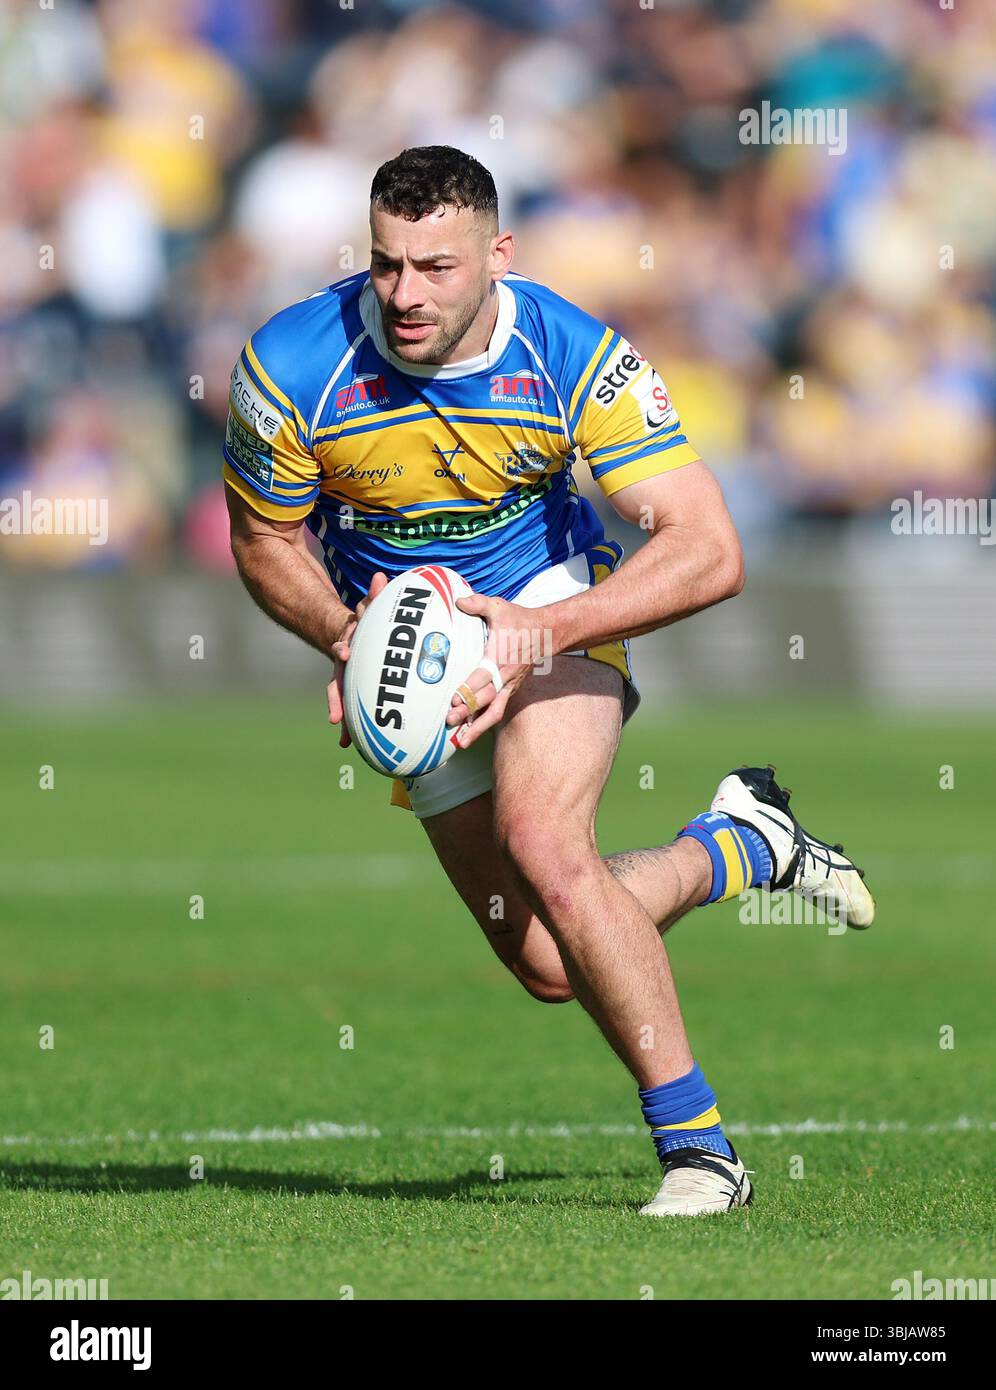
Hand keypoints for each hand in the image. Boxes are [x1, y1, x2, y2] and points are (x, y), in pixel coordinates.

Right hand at [326, 571, 388, 747]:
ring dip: (347, 720)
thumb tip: (381, 576)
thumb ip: (375, 595)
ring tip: (346, 742)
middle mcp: (344, 664)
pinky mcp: (357, 686)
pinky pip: (357, 706)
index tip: (342, 653)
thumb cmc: (367, 619)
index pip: (343, 646)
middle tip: (335, 719)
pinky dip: (356, 723)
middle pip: (339, 682)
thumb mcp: (370, 606)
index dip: (342, 648)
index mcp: (349, 645)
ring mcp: (349, 677)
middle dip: (337, 701)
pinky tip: (356, 743)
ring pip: (347, 700)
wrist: (349, 631)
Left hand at [446, 591, 549, 747]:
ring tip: (461, 743)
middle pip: (486, 700)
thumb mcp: (499, 607)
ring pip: (494, 712)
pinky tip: (471, 732)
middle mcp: (505, 676)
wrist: (547, 632)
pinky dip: (484, 722)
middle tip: (450, 722)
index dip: (468, 691)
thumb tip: (458, 600)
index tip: (453, 701)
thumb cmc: (520, 620)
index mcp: (500, 657)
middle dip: (468, 713)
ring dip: (477, 728)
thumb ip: (477, 603)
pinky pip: (497, 709)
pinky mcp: (511, 689)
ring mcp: (510, 685)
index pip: (482, 678)